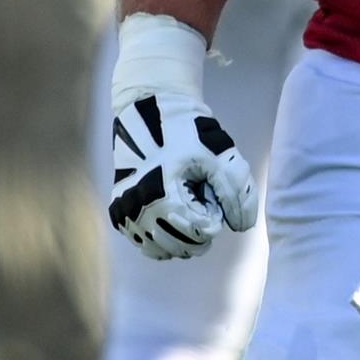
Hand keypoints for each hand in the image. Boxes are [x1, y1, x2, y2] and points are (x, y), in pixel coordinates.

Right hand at [108, 89, 257, 259]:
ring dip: (181, 237)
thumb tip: (241, 226)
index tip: (212, 197)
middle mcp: (137, 209)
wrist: (153, 110)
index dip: (214, 219)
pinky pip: (144, 241)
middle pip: (180, 246)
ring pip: (160, 249)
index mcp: (161, 195)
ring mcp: (125, 212)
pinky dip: (162, 237)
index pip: (198, 233)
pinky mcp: (118, 212)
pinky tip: (173, 215)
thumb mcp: (220, 155)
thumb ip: (236, 191)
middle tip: (202, 201)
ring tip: (189, 207)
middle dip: (200, 230)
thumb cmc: (189, 131)